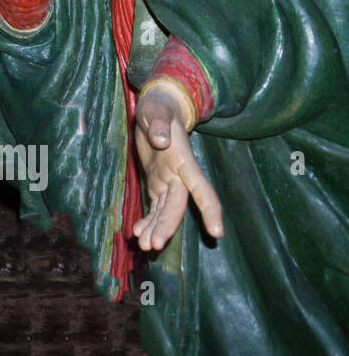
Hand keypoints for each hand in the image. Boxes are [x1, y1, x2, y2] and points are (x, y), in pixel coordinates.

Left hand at [132, 82, 222, 250]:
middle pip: (177, 206)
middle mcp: (179, 176)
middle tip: (154, 245)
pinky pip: (154, 206)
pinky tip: (138, 234)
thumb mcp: (155, 111)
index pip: (201, 189)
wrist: (159, 110)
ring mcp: (168, 181)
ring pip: (165, 211)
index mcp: (183, 161)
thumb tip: (160, 140)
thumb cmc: (159, 109)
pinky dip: (148, 220)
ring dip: (156, 228)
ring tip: (145, 247)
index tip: (217, 232)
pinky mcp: (157, 183)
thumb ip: (158, 123)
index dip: (209, 210)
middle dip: (167, 226)